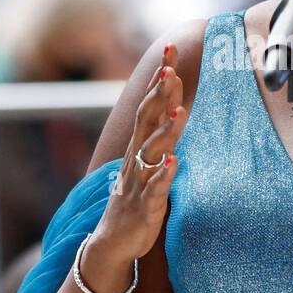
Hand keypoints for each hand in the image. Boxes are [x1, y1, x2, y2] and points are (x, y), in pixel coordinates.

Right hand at [91, 43, 187, 272]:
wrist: (112, 242)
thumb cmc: (137, 198)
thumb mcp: (149, 162)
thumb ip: (162, 135)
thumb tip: (178, 104)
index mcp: (138, 146)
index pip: (149, 104)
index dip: (160, 78)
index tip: (171, 50)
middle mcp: (135, 158)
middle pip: (146, 119)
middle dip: (159, 94)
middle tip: (171, 70)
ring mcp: (138, 180)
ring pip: (151, 151)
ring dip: (165, 132)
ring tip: (179, 113)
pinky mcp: (144, 205)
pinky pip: (154, 188)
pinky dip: (163, 174)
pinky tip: (173, 162)